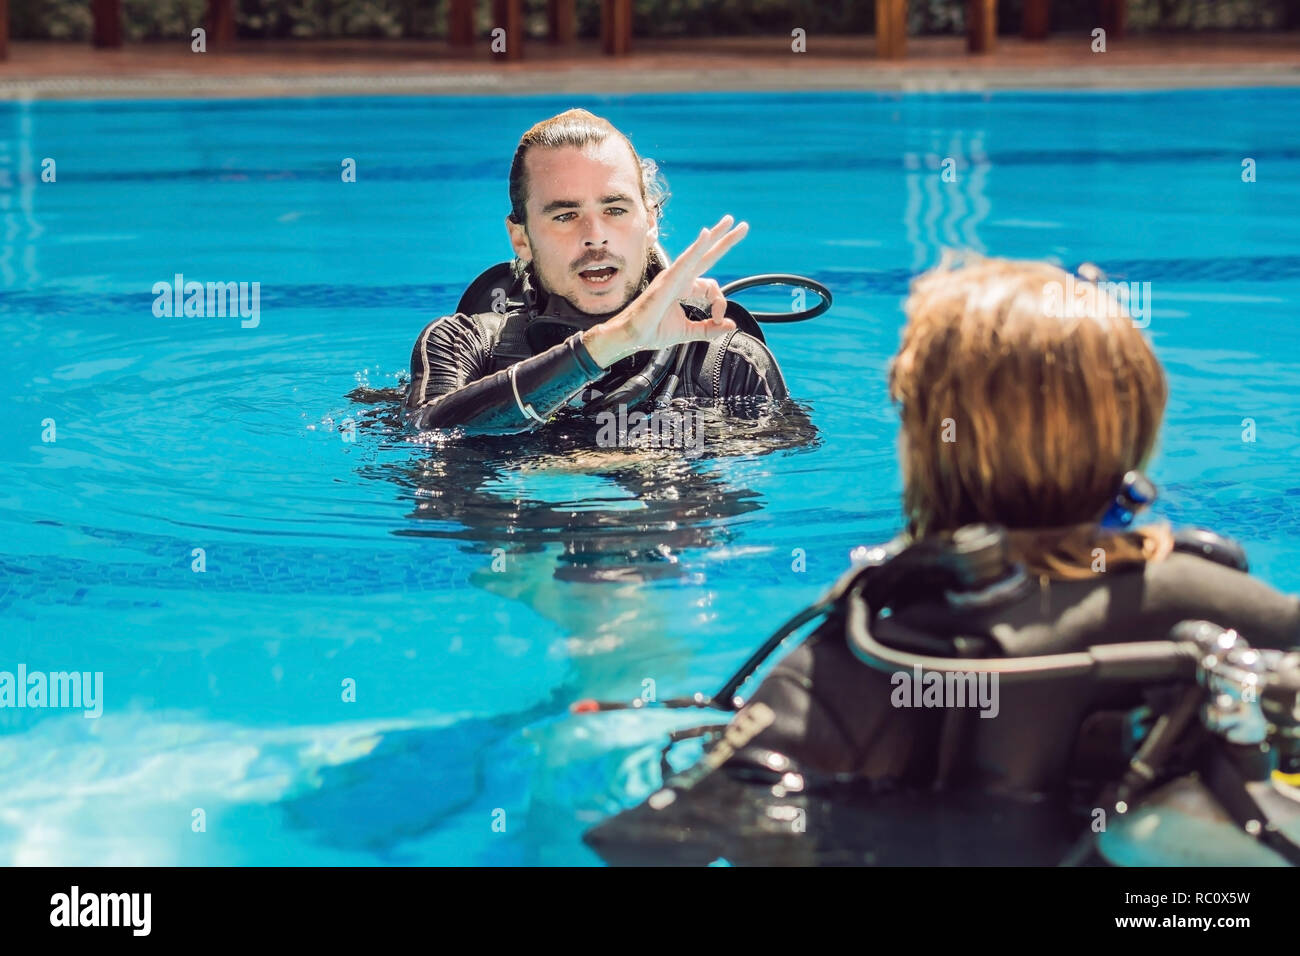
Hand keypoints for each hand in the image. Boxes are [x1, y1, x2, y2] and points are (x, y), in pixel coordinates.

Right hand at [581, 215, 748, 368]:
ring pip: (698, 252)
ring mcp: (673, 277)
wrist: (631, 337)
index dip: (720, 303)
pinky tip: (707, 234)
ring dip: (715, 236)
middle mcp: (679, 278)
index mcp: (683, 289)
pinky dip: (696, 248)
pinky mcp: (667, 280)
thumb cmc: (651, 331)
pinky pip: (685, 261)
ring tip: (730, 222)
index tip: (719, 319)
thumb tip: (729, 325)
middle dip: (724, 240)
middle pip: (707, 255)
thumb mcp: (687, 332)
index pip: (711, 286)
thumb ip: (709, 329)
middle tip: (742, 226)